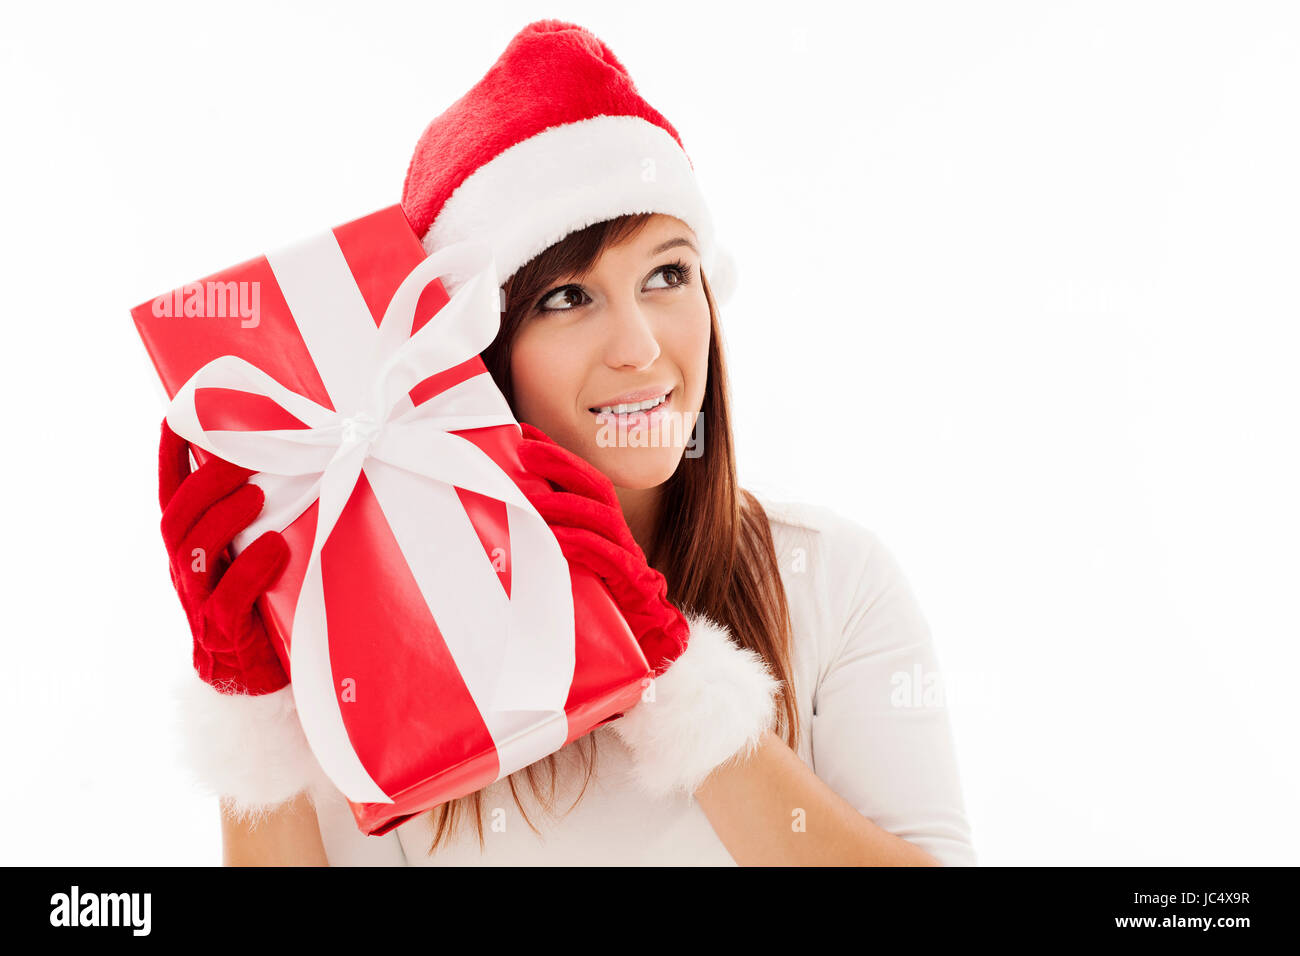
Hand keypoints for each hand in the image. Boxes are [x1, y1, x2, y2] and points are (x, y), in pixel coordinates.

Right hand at [158, 418, 289, 695]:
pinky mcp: (225, 633)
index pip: (171, 496)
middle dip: (204, 484)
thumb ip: (258, 517)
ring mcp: (200, 604)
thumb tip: (293, 460)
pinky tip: (275, 547)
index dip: (170, 458)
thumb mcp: (251, 553)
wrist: (254, 678)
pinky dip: (251, 570)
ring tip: (257, 494)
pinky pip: (228, 599)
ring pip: (194, 556)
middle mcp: (186, 572)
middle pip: (177, 520)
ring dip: (223, 520)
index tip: (176, 417)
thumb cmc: (260, 604)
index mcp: (189, 549)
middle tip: (239, 459)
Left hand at [514, 422, 688, 676]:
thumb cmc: (605, 624)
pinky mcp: (636, 587)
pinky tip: (554, 538)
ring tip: (531, 495)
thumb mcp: (569, 584)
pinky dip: (580, 544)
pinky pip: (608, 557)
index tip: (523, 435)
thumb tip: (497, 538)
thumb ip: (547, 559)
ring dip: (564, 503)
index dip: (557, 456)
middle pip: (595, 488)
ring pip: (601, 517)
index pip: (584, 482)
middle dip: (561, 464)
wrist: (651, 659)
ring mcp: (631, 561)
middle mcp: (622, 539)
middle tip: (524, 450)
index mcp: (607, 534)